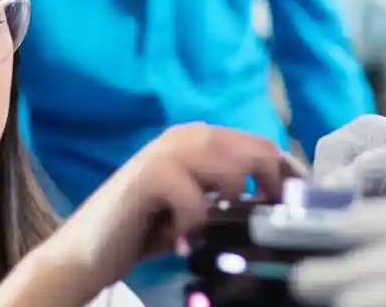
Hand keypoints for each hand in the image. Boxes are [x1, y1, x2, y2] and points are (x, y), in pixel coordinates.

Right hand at [43, 123, 290, 294]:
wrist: (88, 250)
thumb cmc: (149, 230)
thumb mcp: (202, 209)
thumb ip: (236, 198)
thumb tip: (288, 206)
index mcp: (205, 137)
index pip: (265, 146)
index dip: (289, 177)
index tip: (297, 211)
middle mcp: (190, 134)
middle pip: (259, 152)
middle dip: (270, 192)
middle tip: (259, 227)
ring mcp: (169, 150)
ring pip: (235, 170)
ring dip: (232, 207)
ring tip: (212, 230)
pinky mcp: (152, 174)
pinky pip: (198, 200)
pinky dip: (195, 225)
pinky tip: (178, 236)